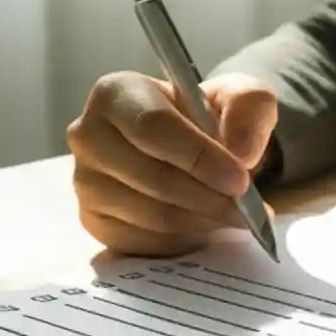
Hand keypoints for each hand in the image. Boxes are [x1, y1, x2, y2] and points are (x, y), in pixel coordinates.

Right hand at [66, 71, 276, 256]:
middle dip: (206, 196)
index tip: (239, 180)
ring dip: (201, 220)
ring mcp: (86, 182)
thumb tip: (242, 153)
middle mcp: (89, 135)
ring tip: (233, 216)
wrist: (191, 148)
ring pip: (151, 214)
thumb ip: (249, 110)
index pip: (152, 126)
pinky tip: (205, 224)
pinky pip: (144, 242)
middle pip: (151, 176)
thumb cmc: (208, 117)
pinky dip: (183, 239)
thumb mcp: (241, 98)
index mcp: (116, 94)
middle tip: (246, 208)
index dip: (198, 156)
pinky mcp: (94, 221)